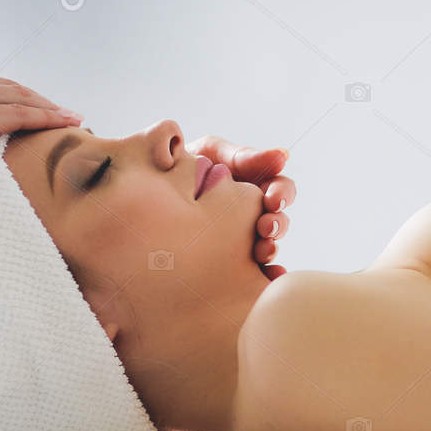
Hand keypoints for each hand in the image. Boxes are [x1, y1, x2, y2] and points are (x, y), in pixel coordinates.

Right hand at [0, 53, 82, 209]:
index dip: (7, 92)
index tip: (29, 104)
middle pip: (3, 84)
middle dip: (34, 98)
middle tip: (61, 111)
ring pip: (18, 96)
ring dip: (49, 107)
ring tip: (70, 117)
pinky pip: (23, 114)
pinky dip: (49, 117)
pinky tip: (68, 122)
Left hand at [188, 135, 295, 278]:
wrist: (146, 189)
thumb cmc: (183, 166)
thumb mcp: (213, 153)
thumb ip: (245, 157)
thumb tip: (284, 155)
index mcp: (255, 186)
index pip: (280, 189)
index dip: (282, 194)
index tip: (273, 199)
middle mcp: (253, 214)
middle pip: (279, 221)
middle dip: (277, 224)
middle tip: (266, 227)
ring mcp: (242, 240)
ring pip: (269, 246)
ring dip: (271, 248)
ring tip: (262, 251)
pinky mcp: (231, 262)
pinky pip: (254, 272)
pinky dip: (267, 275)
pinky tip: (270, 277)